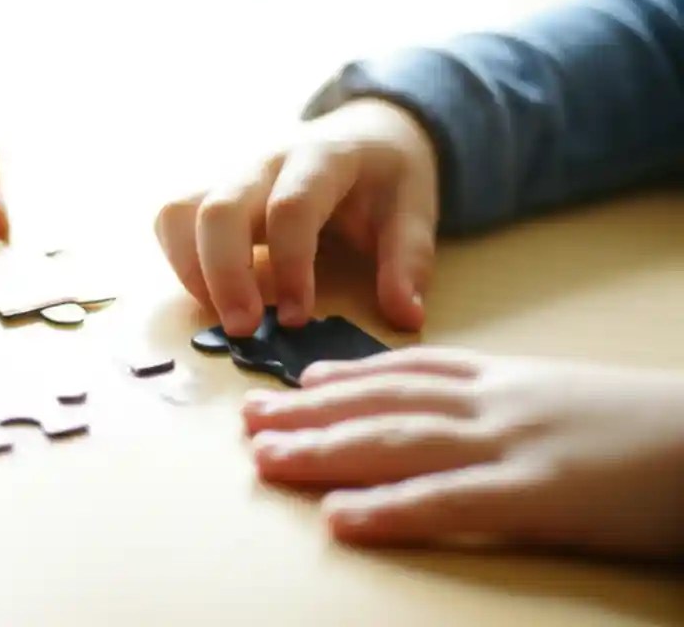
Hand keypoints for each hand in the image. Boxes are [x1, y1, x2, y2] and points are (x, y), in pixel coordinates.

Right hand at [155, 98, 437, 334]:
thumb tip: (406, 317)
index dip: (290, 266)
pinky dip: (180, 261)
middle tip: (243, 329)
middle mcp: (265, 161)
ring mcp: (230, 174)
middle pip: (220, 208)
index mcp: (322, 158)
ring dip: (191, 270)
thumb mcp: (414, 209)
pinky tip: (212, 294)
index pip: (291, 208)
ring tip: (222, 315)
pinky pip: (172, 220)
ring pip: (180, 211)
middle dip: (224, 275)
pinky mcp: (210, 191)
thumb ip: (408, 260)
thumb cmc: (386, 176)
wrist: (364, 130)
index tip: (299, 319)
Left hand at [243, 348, 683, 558]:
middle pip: (384, 402)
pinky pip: (449, 502)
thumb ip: (514, 400)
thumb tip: (464, 413)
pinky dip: (389, 510)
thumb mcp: (572, 398)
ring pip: (398, 441)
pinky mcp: (540, 496)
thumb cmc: (658, 426)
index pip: (410, 372)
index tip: (297, 381)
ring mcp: (514, 445)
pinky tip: (340, 520)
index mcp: (509, 380)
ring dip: (324, 450)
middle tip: (250, 420)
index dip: (347, 376)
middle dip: (309, 412)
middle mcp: (497, 403)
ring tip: (266, 458)